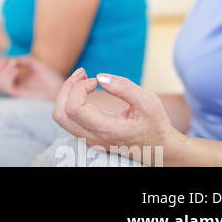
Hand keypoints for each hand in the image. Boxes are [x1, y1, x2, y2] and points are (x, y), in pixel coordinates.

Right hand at [0, 54, 63, 99]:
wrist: (62, 88)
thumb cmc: (52, 77)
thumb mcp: (37, 64)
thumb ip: (24, 60)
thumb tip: (11, 61)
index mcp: (20, 81)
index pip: (1, 77)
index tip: (4, 59)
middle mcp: (17, 87)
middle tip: (6, 62)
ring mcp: (19, 91)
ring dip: (2, 72)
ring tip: (13, 67)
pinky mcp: (22, 96)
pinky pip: (8, 87)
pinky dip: (8, 77)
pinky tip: (15, 70)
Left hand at [52, 68, 175, 153]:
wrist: (161, 148)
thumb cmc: (155, 123)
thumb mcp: (148, 102)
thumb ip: (125, 88)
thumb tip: (100, 76)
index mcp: (108, 131)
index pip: (75, 108)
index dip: (78, 87)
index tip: (94, 80)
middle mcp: (95, 138)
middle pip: (61, 114)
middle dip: (67, 87)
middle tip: (83, 73)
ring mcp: (90, 140)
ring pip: (61, 117)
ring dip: (66, 93)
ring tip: (83, 79)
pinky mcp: (90, 136)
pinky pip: (68, 119)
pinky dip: (69, 100)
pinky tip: (85, 89)